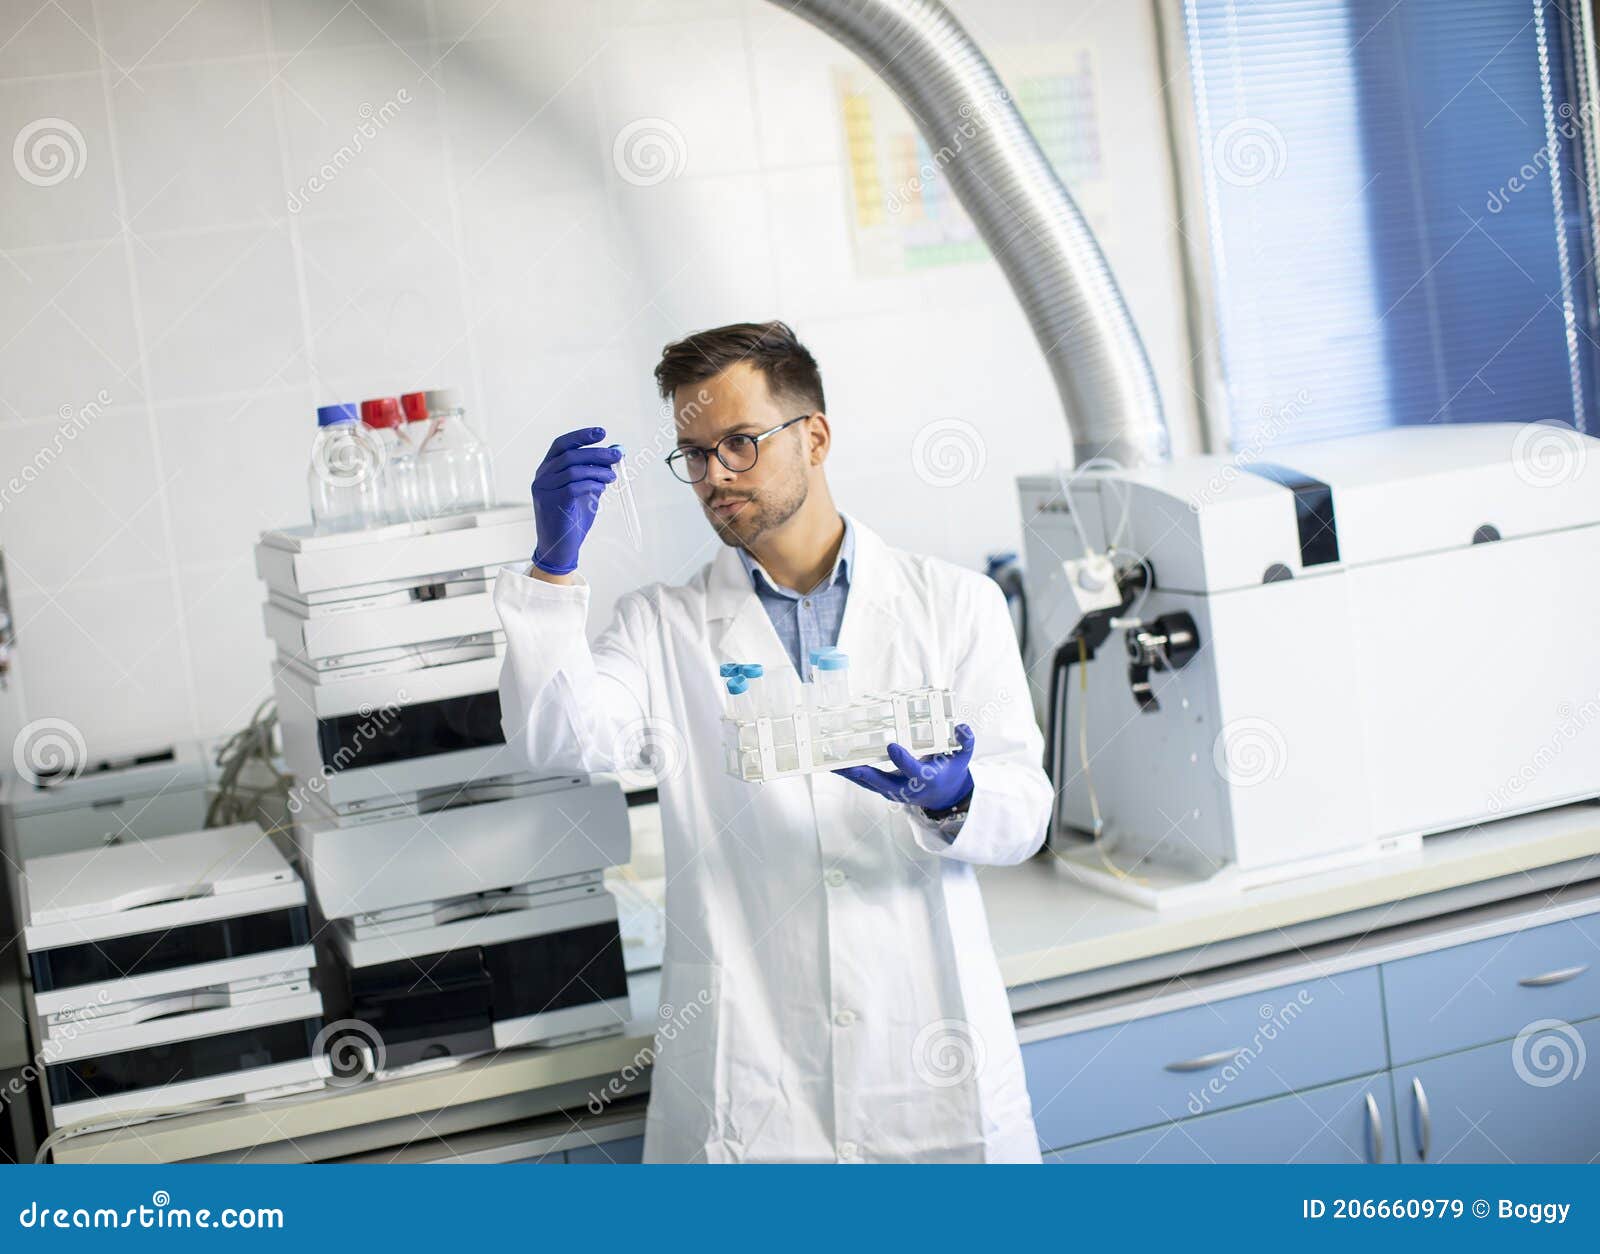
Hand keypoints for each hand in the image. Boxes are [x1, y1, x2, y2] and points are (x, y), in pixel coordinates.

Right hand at [531, 428, 621, 574]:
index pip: (562, 444)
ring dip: (598, 471)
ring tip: (612, 476)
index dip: (581, 436)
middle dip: (597, 453)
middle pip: (570, 455)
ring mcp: (543, 489)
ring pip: (573, 471)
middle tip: (617, 455)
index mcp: (547, 469)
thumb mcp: (586, 490)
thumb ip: (596, 472)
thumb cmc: (572, 518)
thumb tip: (616, 451)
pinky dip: (592, 484)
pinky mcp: (551, 503)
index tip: (602, 433)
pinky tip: (601, 488)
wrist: (560, 546)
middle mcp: (542, 476)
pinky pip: (574, 487)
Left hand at [835, 723, 975, 811]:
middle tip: (846, 763)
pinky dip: (849, 773)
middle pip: (882, 782)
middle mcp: (907, 787)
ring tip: (829, 763)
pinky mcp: (883, 788)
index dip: (902, 759)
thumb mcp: (962, 757)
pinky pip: (864, 781)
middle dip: (864, 773)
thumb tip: (962, 727)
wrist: (942, 796)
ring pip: (868, 783)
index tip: (892, 745)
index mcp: (926, 778)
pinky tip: (833, 765)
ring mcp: (893, 790)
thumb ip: (965, 742)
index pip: (913, 769)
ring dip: (849, 774)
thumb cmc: (950, 772)